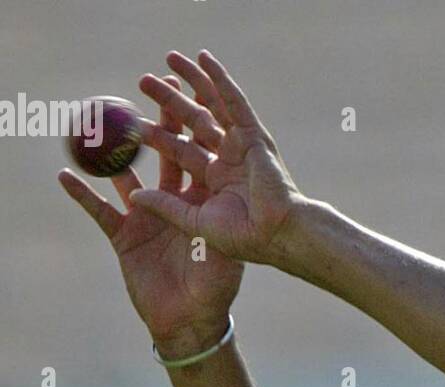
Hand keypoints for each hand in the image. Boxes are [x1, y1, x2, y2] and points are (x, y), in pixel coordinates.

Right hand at [58, 70, 243, 359]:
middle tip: (145, 91)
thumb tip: (220, 197)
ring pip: (125, 176)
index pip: (197, 157)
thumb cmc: (214, 290)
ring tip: (98, 125)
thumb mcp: (222, 254)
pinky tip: (66, 174)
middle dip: (154, 125)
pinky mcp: (123, 235)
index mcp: (200, 204)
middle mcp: (172, 203)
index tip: (186, 96)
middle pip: (163, 156)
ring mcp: (145, 217)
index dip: (191, 129)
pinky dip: (82, 194)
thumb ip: (216, 224)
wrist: (189, 323)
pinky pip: (98, 210)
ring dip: (112, 153)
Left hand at [131, 50, 304, 268]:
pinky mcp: (255, 137)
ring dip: (193, 81)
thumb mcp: (196, 223)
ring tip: (169, 58)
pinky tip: (204, 59)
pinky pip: (235, 102)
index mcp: (215, 181)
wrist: (279, 235)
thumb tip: (134, 197)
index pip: (180, 151)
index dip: (157, 136)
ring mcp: (243, 146)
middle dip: (169, 101)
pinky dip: (220, 80)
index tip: (132, 123)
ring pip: (213, 106)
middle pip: (193, 122)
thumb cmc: (245, 239)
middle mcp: (229, 160)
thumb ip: (166, 207)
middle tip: (143, 80)